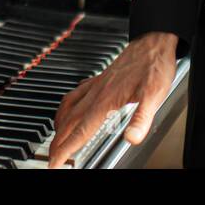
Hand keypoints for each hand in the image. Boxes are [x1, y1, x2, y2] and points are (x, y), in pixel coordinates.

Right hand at [48, 31, 177, 167]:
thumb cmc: (154, 66)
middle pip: (70, 122)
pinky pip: (75, 94)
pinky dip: (66, 105)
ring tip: (55, 137)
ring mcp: (96, 85)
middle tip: (51, 156)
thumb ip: (142, 118)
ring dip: (59, 124)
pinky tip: (68, 107)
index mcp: (107, 100)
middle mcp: (97, 93)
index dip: (66, 149)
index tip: (55, 161)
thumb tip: (132, 138)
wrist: (153, 43)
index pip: (81, 131)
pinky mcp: (99, 79)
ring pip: (69, 107)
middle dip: (58, 141)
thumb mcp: (154, 95)